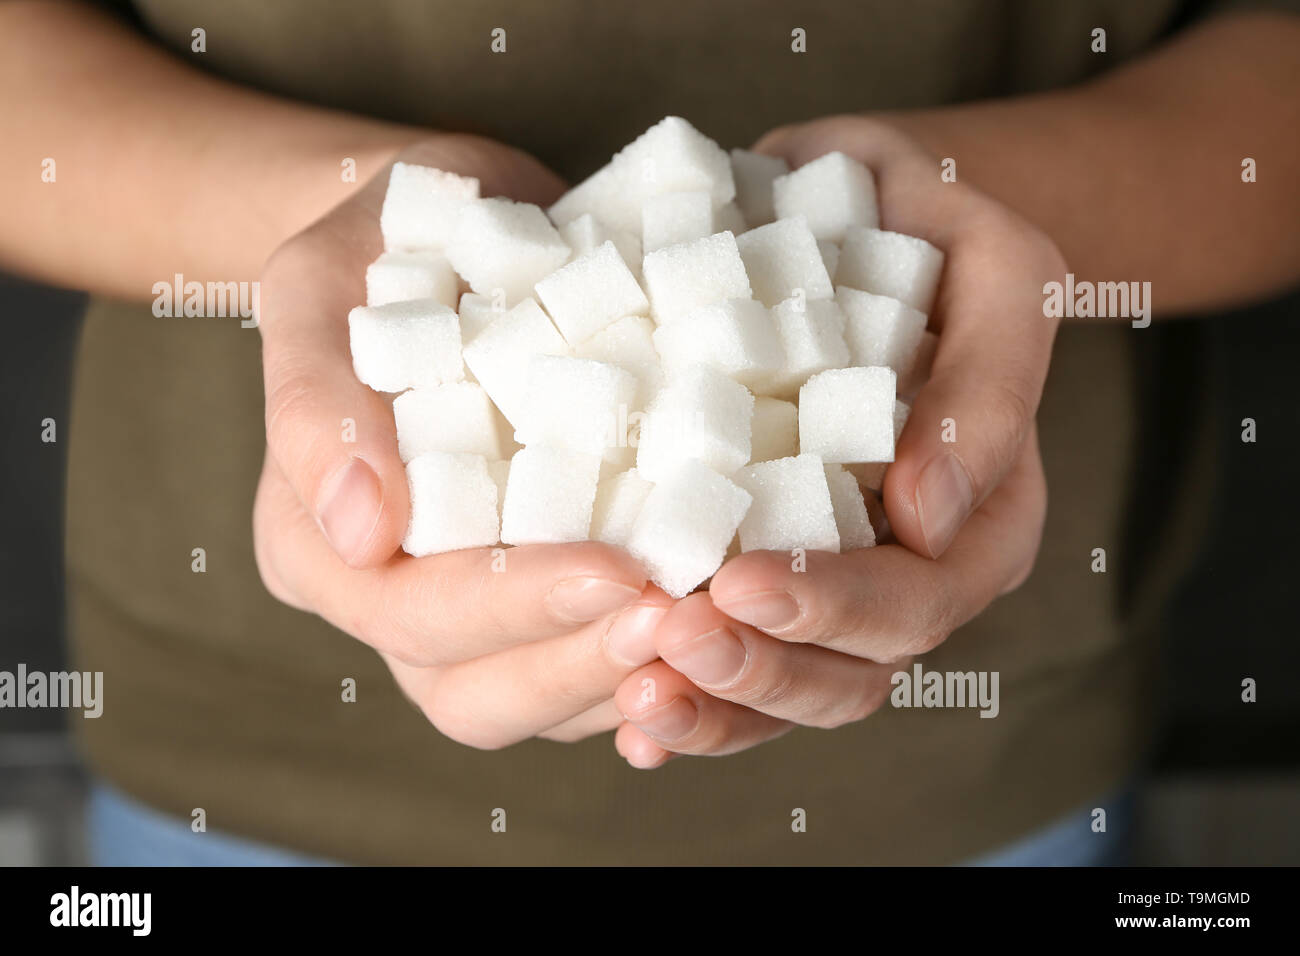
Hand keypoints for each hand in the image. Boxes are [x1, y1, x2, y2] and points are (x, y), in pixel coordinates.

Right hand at [252, 136, 663, 748]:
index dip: (510, 606)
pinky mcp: (548, 592)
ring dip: (630, 674)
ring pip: (543, 701)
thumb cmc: (384, 249)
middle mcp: (394, 598)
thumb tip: (358, 529)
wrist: (461, 232)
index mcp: (318, 545)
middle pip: (471, 694)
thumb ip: (317, 402)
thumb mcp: (322, 288)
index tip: (617, 567)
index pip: (406, 613)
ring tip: (716, 622)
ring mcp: (475, 607)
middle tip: (681, 616)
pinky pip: (596, 660)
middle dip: (578, 664)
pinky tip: (726, 624)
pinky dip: (660, 658)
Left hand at [612, 115, 1062, 766]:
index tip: (736, 583)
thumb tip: (928, 518)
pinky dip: (689, 700)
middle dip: (760, 668)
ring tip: (636, 694)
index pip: (919, 598)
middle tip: (667, 638)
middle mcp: (908, 567)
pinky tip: (631, 723)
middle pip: (851, 671)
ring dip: (716, 706)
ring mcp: (832, 576)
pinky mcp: (760, 562)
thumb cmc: (930, 228)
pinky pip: (735, 656)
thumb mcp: (996, 269)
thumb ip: (991, 386)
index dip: (833, 607)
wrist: (852, 209)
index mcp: (980, 517)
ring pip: (789, 686)